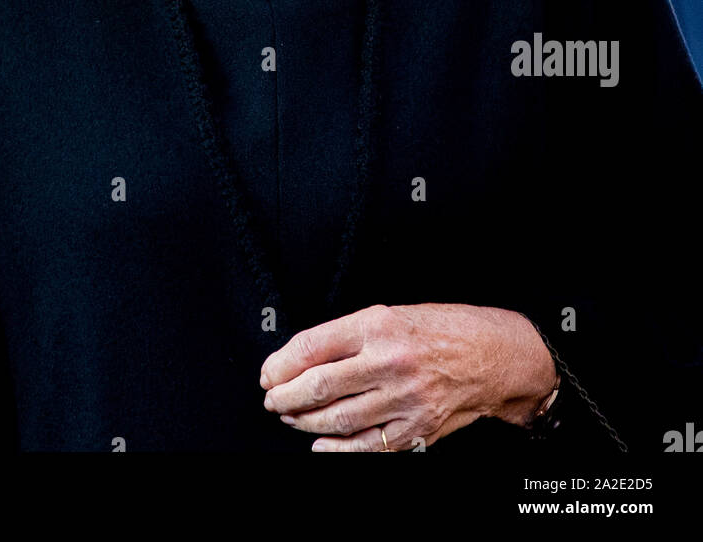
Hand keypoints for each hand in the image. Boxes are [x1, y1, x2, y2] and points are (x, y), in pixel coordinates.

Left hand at [259, 302, 557, 451]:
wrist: (493, 355)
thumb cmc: (442, 329)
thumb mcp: (393, 313)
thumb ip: (350, 335)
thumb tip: (303, 357)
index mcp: (379, 324)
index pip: (313, 346)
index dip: (281, 363)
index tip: (269, 372)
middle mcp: (389, 361)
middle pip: (319, 386)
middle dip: (286, 396)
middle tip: (272, 399)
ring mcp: (404, 399)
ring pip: (338, 418)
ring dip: (305, 422)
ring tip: (291, 417)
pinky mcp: (416, 429)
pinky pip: (367, 446)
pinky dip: (338, 449)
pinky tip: (321, 444)